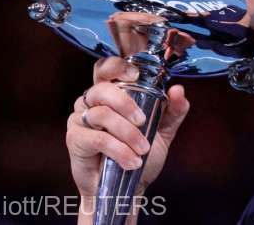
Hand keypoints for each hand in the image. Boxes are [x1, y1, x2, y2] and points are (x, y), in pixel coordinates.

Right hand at [66, 15, 191, 198]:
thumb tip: (178, 90)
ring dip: (127, 133)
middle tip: (143, 121)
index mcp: (112, 93)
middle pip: (102, 89)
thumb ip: (173, 110)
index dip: (117, 66)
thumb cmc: (140, 154)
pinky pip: (97, 138)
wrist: (126, 188)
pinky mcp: (75, 139)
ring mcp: (80, 119)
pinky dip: (118, 149)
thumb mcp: (163, 131)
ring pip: (102, 114)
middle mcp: (92, 102)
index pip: (106, 68)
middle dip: (126, 103)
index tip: (135, 74)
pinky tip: (131, 161)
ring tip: (142, 149)